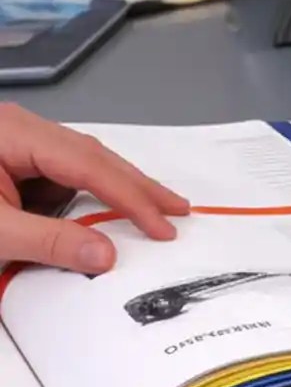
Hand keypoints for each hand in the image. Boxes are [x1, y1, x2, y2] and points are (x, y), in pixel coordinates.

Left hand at [0, 103, 188, 273]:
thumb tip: (106, 256)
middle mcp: (23, 130)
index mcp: (17, 134)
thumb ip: (48, 241)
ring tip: (155, 210)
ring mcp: (20, 143)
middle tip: (178, 209)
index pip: (89, 165)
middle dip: (138, 185)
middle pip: (94, 156)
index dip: (130, 198)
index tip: (163, 228)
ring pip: (84, 163)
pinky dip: (92, 194)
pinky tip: (110, 209)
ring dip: (119, 188)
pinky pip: (66, 174)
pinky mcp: (16, 160)